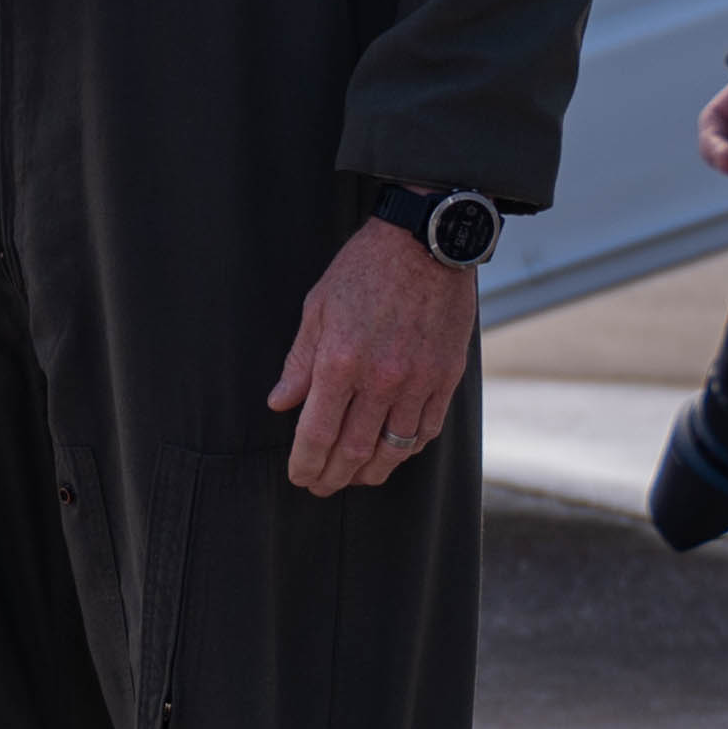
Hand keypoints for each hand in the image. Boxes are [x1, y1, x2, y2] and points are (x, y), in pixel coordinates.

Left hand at [268, 212, 477, 495]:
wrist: (426, 242)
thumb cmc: (366, 268)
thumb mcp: (318, 307)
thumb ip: (300, 361)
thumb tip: (281, 402)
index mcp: (340, 361)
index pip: (317, 433)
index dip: (305, 462)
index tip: (299, 476)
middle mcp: (381, 379)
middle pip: (353, 450)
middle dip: (333, 476)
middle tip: (320, 486)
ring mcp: (418, 381)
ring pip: (393, 449)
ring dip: (370, 472)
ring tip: (354, 479)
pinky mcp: (446, 378)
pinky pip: (426, 430)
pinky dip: (407, 450)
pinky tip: (393, 454)